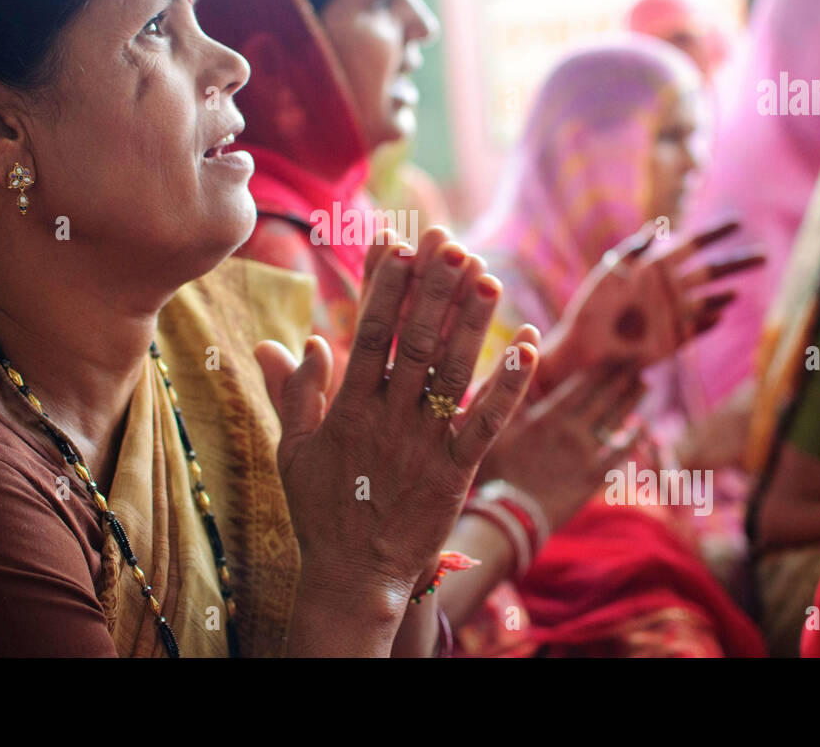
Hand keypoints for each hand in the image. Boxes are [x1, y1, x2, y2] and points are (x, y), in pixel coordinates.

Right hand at [256, 229, 537, 610]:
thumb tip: (289, 342)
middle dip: (432, 287)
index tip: (396, 243)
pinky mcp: (457, 471)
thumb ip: (291, 394)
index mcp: (347, 408)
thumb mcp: (291, 451)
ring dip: (472, 320)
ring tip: (487, 273)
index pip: (368, 333)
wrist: (353, 577)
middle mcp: (388, 417)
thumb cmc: (321, 512)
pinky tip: (530, 343)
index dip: (384, 286)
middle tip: (449, 241)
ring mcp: (424, 443)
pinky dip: (512, 383)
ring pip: (453, 371)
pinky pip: (488, 421)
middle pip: (415, 340)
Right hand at [476, 330, 647, 530]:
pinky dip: (633, 439)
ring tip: (644, 384)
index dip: (601, 368)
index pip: (581, 385)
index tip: (616, 352)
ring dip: (631, 400)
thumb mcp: (491, 426)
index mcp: (547, 416)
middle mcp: (572, 430)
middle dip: (621, 377)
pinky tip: (642, 428)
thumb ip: (506, 391)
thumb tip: (517, 358)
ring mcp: (585, 454)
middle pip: (603, 398)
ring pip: (615, 420)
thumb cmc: (492, 471)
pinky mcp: (592, 478)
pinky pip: (619, 454)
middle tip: (637, 361)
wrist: (507, 517)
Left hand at [537, 219, 763, 391]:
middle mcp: (673, 289)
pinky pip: (698, 328)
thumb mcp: (609, 272)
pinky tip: (718, 314)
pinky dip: (708, 320)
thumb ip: (631, 251)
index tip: (738, 221)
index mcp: (657, 267)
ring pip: (711, 300)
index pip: (692, 245)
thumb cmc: (591, 306)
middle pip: (713, 272)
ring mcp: (676, 314)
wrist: (583, 345)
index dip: (715, 233)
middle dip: (737, 262)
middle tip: (764, 254)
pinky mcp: (676, 340)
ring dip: (722, 295)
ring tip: (734, 291)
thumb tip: (654, 229)